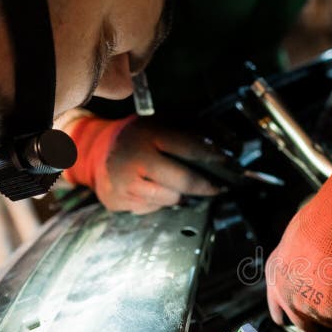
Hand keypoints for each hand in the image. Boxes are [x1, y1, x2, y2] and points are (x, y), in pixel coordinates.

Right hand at [65, 116, 220, 214]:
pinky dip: (162, 202)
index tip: (230, 163)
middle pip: (182, 181)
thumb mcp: (165, 122)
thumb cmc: (141, 137)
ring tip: (180, 186)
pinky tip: (156, 190)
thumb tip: (235, 145)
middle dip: (206, 186)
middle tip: (219, 187)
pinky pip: (154, 208)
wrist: (96, 151)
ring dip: (182, 195)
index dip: (213, 156)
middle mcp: (135, 158)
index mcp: (148, 134)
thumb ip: (200, 129)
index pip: (188, 146)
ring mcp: (124, 181)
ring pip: (171, 199)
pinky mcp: (118, 200)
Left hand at [266, 150, 331, 331]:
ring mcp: (310, 305)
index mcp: (275, 274)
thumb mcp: (297, 237)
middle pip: (303, 325)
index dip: (295, 313)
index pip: (279, 311)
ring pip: (329, 324)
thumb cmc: (328, 216)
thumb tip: (309, 268)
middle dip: (319, 322)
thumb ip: (298, 261)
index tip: (307, 315)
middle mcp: (287, 293)